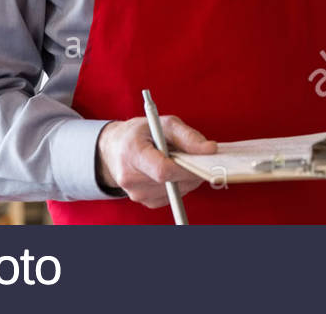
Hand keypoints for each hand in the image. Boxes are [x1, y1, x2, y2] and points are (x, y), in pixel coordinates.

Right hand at [95, 115, 216, 208]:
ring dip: (187, 177)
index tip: (204, 161)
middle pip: (172, 182)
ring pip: (177, 190)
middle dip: (192, 171)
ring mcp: (137, 193)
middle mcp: (130, 178)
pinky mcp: (146, 202)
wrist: (115, 149)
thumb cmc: (141, 133)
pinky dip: (180, 184)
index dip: (186, 168)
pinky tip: (173, 171)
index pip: (162, 170)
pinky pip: (174, 195)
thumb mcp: (163, 123)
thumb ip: (187, 136)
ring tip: (180, 160)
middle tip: (200, 157)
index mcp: (132, 153)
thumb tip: (211, 149)